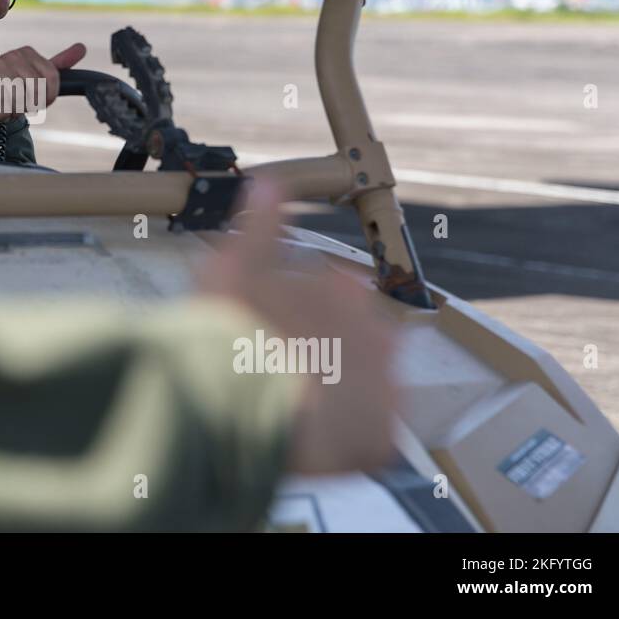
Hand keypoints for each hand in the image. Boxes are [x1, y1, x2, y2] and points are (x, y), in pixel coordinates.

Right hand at [0, 43, 85, 120]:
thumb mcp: (30, 72)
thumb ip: (56, 64)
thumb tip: (82, 48)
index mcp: (28, 53)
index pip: (53, 78)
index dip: (47, 96)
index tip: (37, 102)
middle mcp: (15, 55)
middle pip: (39, 90)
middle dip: (30, 105)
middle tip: (17, 105)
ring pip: (23, 99)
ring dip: (14, 111)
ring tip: (4, 105)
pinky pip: (6, 105)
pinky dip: (3, 113)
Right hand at [200, 179, 398, 474]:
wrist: (252, 417)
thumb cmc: (237, 339)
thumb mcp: (233, 270)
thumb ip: (259, 228)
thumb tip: (269, 182)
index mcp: (345, 290)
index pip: (327, 287)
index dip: (292, 303)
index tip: (265, 319)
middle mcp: (379, 334)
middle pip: (347, 332)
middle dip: (318, 341)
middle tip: (273, 359)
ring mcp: (385, 388)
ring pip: (358, 379)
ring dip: (332, 383)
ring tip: (288, 398)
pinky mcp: (381, 437)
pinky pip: (363, 427)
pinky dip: (341, 426)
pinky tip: (307, 427)